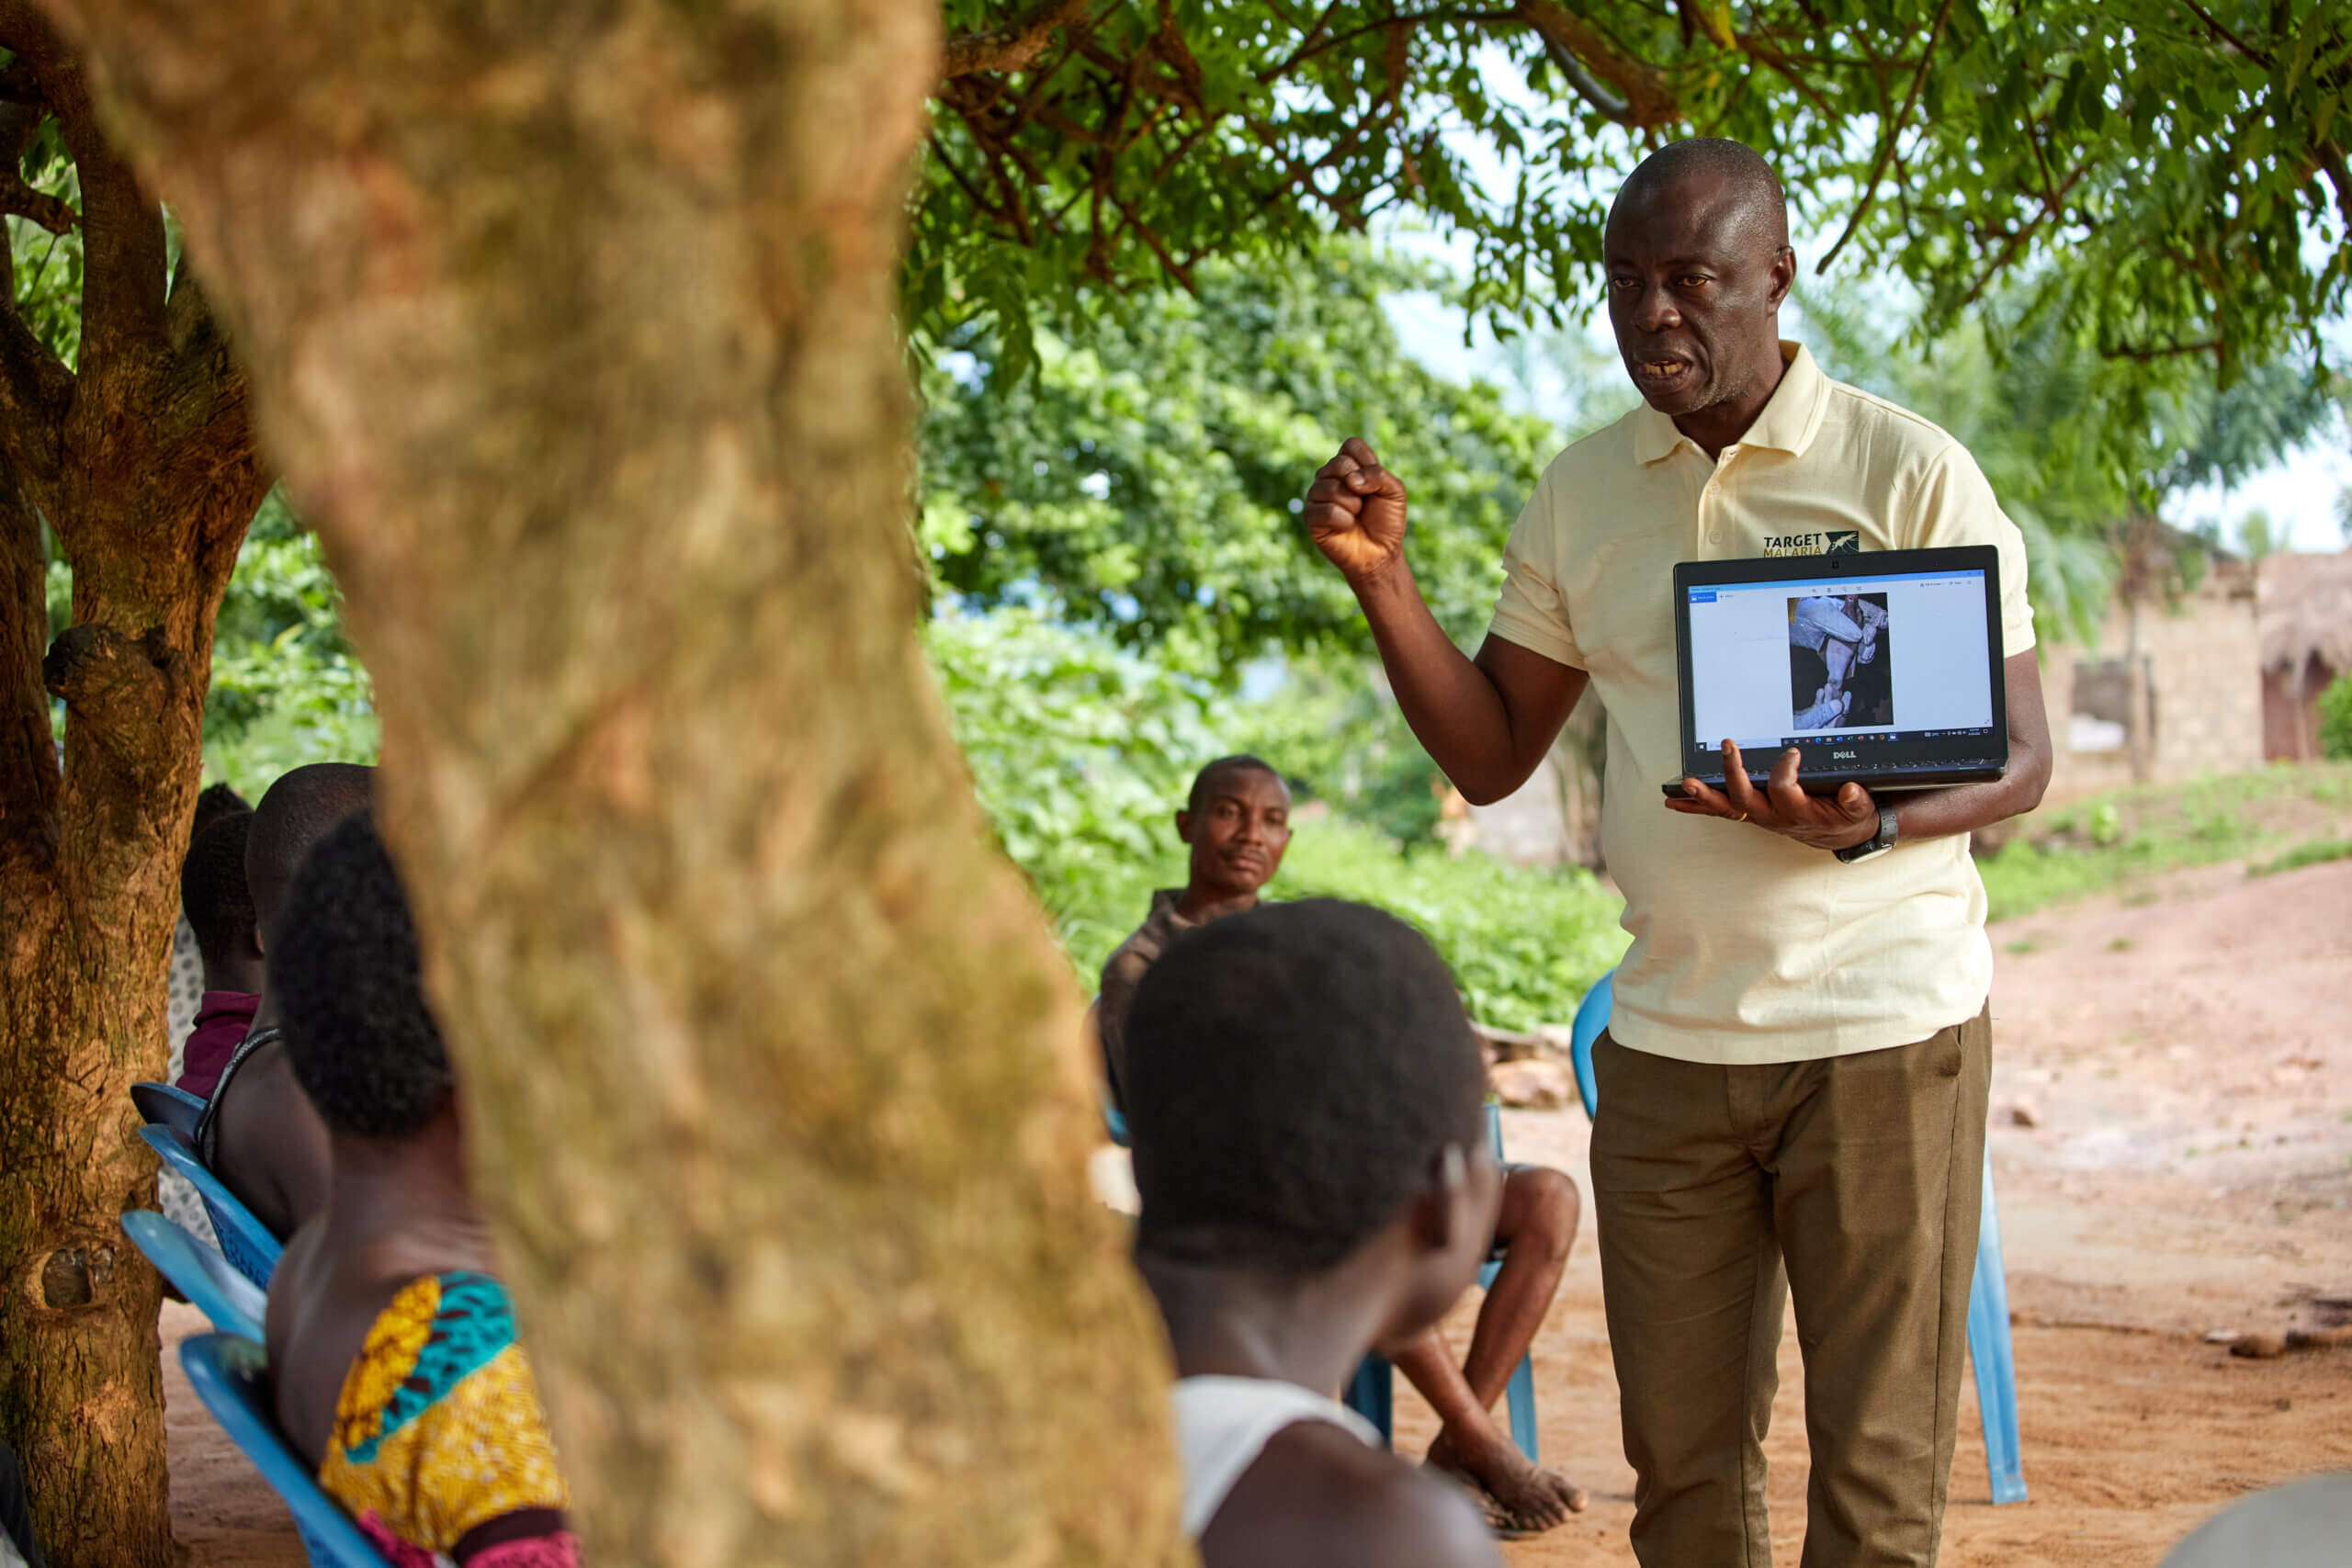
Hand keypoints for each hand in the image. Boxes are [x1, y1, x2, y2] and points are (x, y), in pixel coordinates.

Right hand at [1302, 437, 1408, 582]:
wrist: (1380, 552)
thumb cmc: (1386, 521)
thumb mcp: (1395, 492)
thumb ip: (1379, 475)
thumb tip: (1351, 480)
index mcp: (1349, 466)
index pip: (1351, 445)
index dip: (1366, 462)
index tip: (1374, 483)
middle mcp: (1329, 477)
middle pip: (1339, 463)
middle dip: (1360, 486)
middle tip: (1364, 502)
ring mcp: (1316, 495)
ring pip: (1331, 487)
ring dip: (1353, 505)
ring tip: (1356, 516)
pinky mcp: (1310, 517)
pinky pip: (1324, 510)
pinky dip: (1343, 520)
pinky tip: (1346, 527)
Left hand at [1666, 740, 1880, 850]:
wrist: (1838, 833)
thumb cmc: (1846, 817)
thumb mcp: (1859, 811)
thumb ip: (1857, 801)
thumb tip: (1850, 790)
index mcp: (1798, 812)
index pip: (1784, 788)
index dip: (1785, 770)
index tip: (1791, 751)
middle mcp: (1773, 816)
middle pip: (1745, 798)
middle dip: (1733, 772)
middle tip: (1727, 746)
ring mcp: (1758, 816)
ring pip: (1726, 808)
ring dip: (1703, 795)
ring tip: (1684, 783)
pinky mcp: (1750, 814)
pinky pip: (1720, 812)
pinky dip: (1696, 807)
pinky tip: (1673, 803)